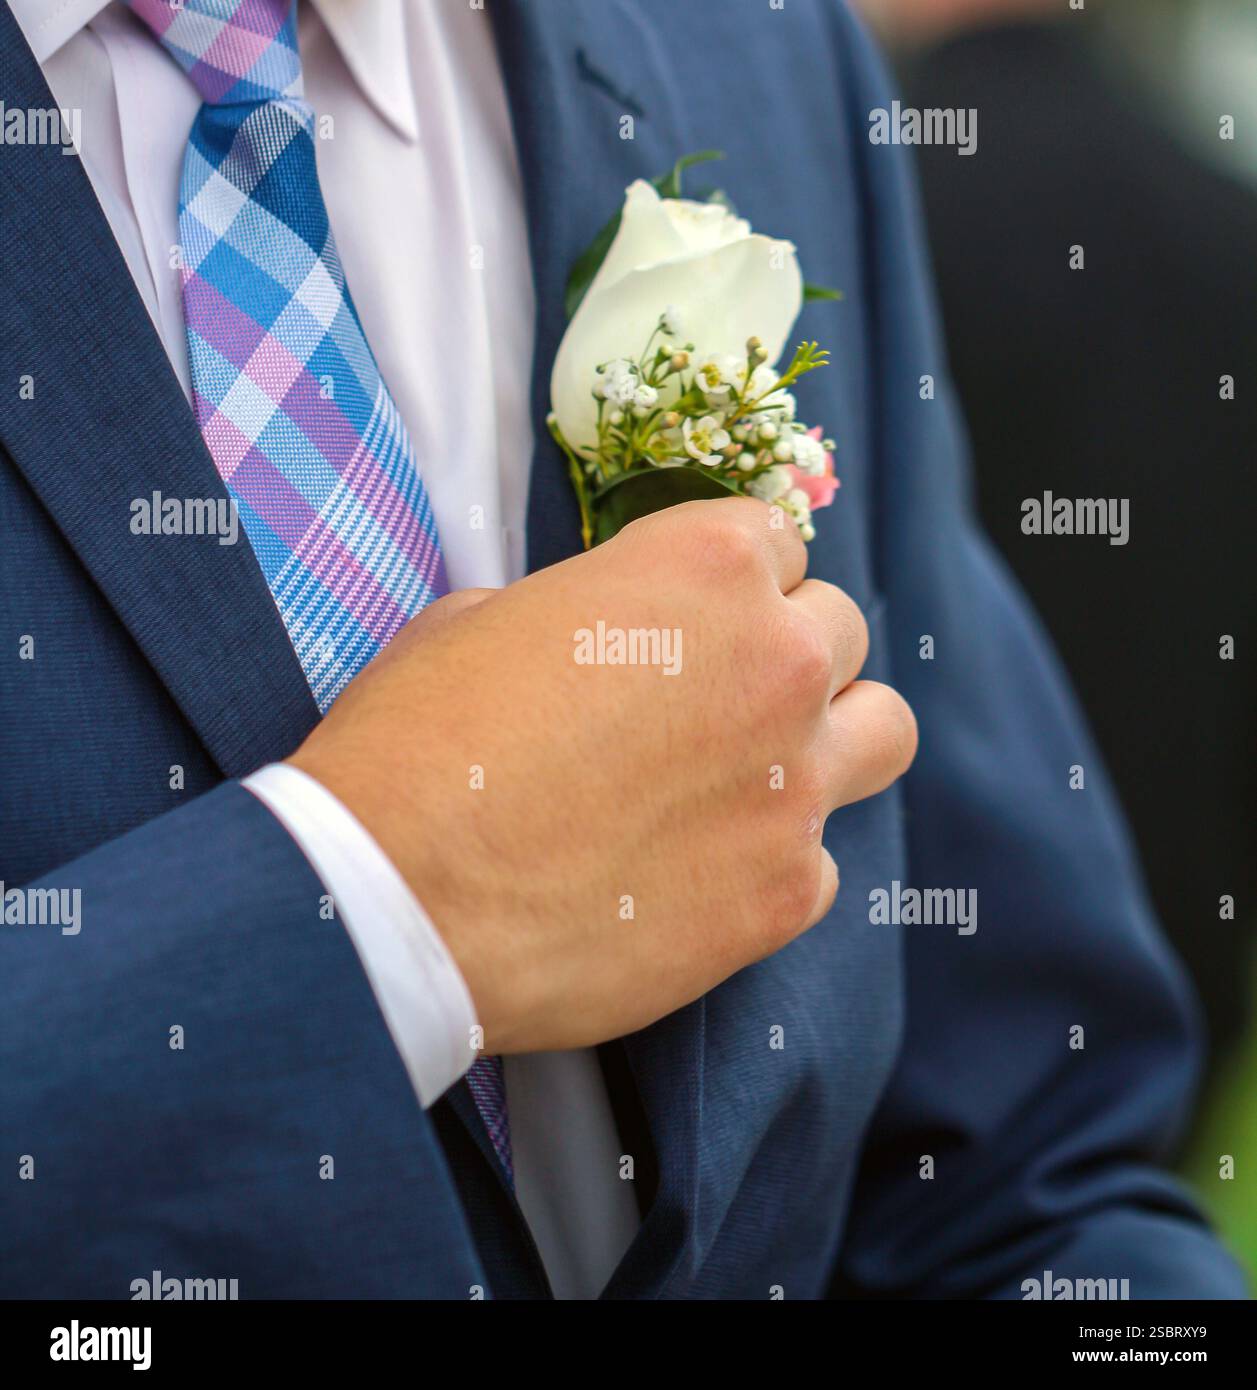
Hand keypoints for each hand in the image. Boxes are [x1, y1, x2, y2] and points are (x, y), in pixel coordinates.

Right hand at [287, 497, 916, 1053]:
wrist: (396, 900)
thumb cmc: (418, 743)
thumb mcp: (483, 618)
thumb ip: (588, 606)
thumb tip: (607, 632)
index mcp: (706, 568)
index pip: (778, 542)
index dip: (731, 581)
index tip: (697, 620)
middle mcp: (778, 664)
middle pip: (838, 631)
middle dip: (781, 654)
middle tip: (710, 703)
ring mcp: (796, 785)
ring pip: (882, 731)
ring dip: (831, 740)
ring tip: (756, 776)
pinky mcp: (785, 895)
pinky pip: (822, 857)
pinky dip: (774, 860)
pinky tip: (698, 878)